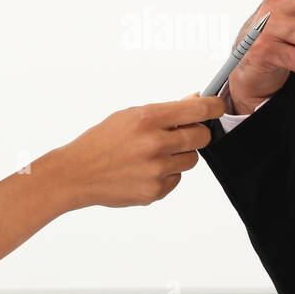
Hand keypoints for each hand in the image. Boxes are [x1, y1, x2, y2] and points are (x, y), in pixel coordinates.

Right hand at [60, 92, 224, 207]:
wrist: (77, 173)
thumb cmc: (101, 142)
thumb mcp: (130, 116)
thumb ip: (166, 111)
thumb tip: (196, 101)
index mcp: (147, 118)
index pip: (197, 110)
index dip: (214, 107)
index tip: (218, 107)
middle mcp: (154, 144)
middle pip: (201, 137)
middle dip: (196, 133)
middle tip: (182, 134)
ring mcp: (155, 170)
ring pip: (191, 159)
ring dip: (179, 155)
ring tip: (154, 154)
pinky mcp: (154, 191)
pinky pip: (177, 179)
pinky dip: (167, 174)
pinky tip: (145, 170)